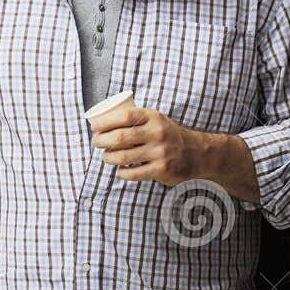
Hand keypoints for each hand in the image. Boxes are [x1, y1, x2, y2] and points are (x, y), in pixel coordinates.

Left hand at [91, 106, 208, 185]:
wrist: (196, 153)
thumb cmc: (168, 135)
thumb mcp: (156, 120)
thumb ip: (136, 119)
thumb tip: (102, 121)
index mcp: (154, 117)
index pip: (125, 116)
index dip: (105, 121)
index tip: (94, 126)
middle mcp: (157, 133)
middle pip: (119, 138)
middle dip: (101, 141)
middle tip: (96, 143)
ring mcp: (159, 153)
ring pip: (122, 157)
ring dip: (108, 158)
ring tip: (107, 157)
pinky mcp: (160, 170)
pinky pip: (132, 174)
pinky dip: (122, 173)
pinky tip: (121, 170)